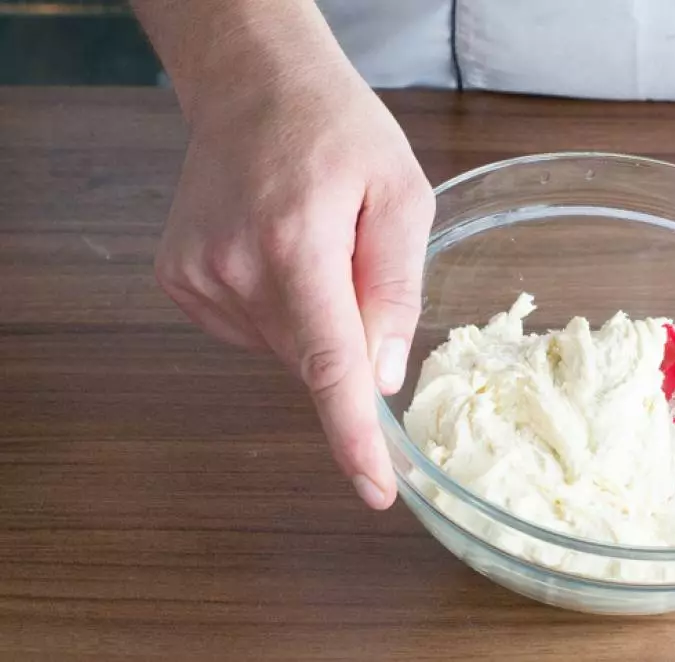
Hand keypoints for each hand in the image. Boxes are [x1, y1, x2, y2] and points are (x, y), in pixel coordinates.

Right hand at [154, 61, 433, 508]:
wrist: (254, 85)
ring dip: (313, 317)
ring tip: (310, 239)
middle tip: (354, 257)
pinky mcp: (178, 279)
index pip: (328, 367)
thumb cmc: (339, 131)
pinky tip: (279, 250)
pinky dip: (280, 309)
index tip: (376, 490)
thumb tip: (381, 378)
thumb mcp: (402, 195)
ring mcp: (196, 278)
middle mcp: (233, 270)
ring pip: (282, 348)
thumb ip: (395, 290)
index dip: (353, 436)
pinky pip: (250, 329)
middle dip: (348, 333)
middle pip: (311, 358)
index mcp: (295, 246)